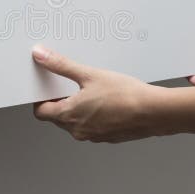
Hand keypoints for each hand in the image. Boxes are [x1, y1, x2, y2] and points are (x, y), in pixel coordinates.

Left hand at [32, 46, 168, 142]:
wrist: (154, 112)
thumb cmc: (125, 96)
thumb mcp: (89, 74)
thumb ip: (62, 65)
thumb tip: (41, 56)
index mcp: (69, 116)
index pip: (41, 112)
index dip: (40, 99)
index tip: (46, 88)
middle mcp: (78, 130)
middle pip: (57, 117)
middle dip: (59, 102)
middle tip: (68, 85)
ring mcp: (93, 136)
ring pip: (75, 123)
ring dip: (77, 109)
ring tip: (90, 91)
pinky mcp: (108, 137)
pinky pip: (92, 126)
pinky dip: (92, 115)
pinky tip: (105, 101)